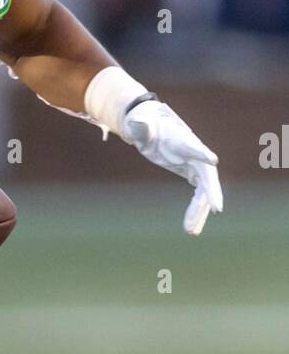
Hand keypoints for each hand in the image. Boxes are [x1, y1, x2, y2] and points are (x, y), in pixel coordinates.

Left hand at [122, 99, 222, 234]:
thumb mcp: (140, 126)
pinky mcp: (193, 174)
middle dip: (211, 192)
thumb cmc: (145, 124)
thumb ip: (140, 126)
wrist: (152, 128)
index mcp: (181, 140)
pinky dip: (196, 210)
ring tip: (191, 231)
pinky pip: (199, 196)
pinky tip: (191, 227)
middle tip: (216, 209)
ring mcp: (196, 165)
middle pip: (207, 175)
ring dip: (199, 211)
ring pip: (203, 191)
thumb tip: (136, 122)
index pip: (194, 147)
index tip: (212, 160)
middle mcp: (194, 154)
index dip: (202, 154)